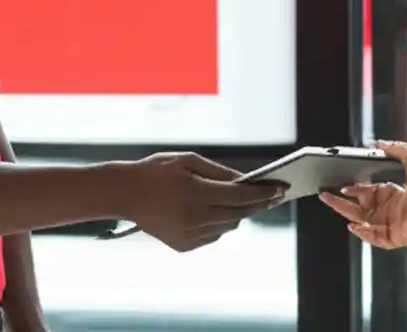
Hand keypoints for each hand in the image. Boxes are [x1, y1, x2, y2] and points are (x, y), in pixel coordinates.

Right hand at [122, 152, 284, 251]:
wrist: (124, 193)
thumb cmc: (156, 171)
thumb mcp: (188, 161)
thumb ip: (219, 172)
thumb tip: (246, 181)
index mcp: (196, 194)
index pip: (241, 196)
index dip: (264, 193)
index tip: (281, 189)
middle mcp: (195, 218)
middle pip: (239, 214)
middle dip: (258, 204)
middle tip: (274, 196)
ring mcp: (189, 235)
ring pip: (228, 227)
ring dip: (238, 214)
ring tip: (244, 201)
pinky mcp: (183, 245)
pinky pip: (212, 236)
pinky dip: (219, 224)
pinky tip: (215, 212)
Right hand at [319, 140, 406, 248]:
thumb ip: (398, 148)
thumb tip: (381, 142)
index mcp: (394, 193)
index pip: (368, 191)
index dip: (355, 187)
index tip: (342, 183)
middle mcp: (390, 209)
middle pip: (359, 206)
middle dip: (340, 201)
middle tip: (326, 195)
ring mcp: (390, 224)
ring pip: (360, 221)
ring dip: (344, 213)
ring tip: (331, 203)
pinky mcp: (392, 237)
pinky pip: (372, 237)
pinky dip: (362, 233)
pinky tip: (354, 226)